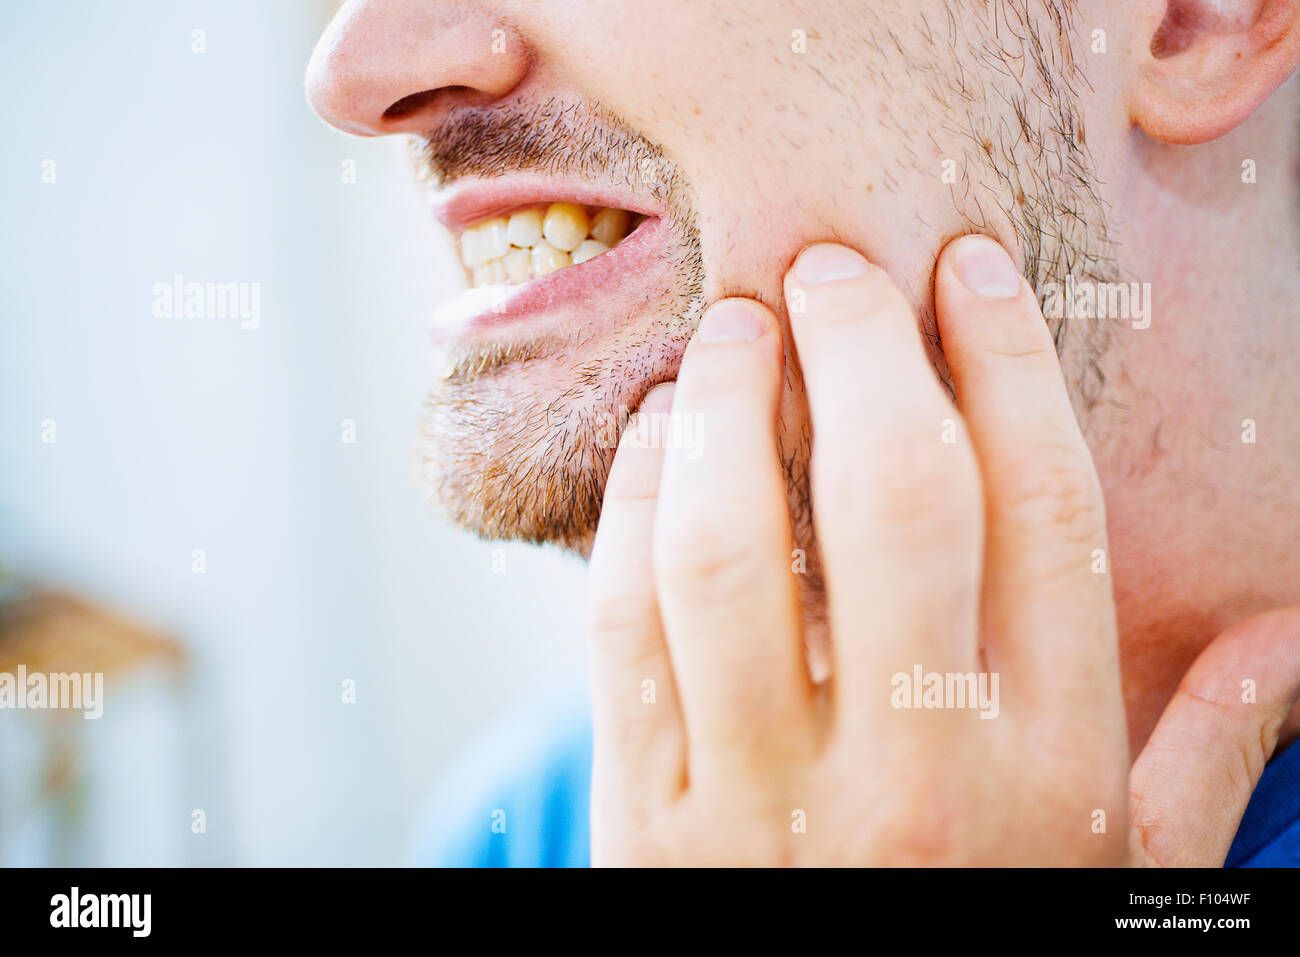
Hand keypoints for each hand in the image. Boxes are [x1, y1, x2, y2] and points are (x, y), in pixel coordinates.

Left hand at [585, 236, 1299, 865]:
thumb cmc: (987, 941)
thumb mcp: (1120, 876)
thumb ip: (1208, 760)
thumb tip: (1289, 641)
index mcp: (1049, 770)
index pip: (1041, 515)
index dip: (1006, 366)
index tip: (966, 271)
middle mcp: (915, 774)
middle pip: (894, 502)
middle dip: (865, 352)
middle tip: (834, 268)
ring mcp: (765, 800)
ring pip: (734, 550)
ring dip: (729, 411)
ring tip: (734, 331)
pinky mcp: (644, 822)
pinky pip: (624, 628)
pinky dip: (629, 509)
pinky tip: (656, 440)